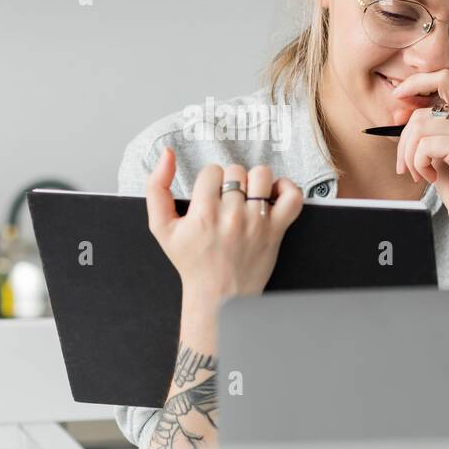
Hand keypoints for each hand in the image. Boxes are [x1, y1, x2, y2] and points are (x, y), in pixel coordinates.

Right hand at [144, 147, 303, 302]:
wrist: (218, 296)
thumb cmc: (191, 261)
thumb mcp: (161, 227)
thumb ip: (156, 188)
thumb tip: (167, 153)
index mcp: (204, 214)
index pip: (212, 171)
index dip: (209, 181)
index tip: (209, 196)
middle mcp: (232, 216)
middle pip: (236, 171)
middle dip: (230, 182)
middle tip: (226, 201)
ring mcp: (257, 223)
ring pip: (262, 175)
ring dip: (255, 181)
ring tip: (247, 197)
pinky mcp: (277, 230)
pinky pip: (292, 196)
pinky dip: (286, 188)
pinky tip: (272, 196)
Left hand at [390, 69, 448, 245]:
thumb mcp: (439, 147)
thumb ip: (426, 125)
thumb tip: (399, 106)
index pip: (444, 77)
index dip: (416, 83)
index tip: (398, 97)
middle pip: (422, 111)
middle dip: (403, 140)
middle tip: (405, 164)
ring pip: (418, 128)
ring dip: (410, 156)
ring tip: (420, 172)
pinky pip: (424, 146)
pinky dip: (419, 164)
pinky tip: (432, 176)